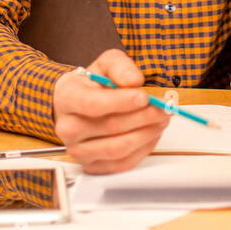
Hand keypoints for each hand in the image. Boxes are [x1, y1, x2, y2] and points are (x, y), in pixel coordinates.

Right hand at [53, 48, 169, 173]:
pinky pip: (122, 163)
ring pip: (118, 148)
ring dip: (147, 133)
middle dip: (144, 116)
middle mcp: (68, 127)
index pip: (93, 104)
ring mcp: (78, 150)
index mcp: (67, 98)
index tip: (144, 96)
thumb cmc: (92, 84)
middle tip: (163, 107)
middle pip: (110, 127)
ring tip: (160, 119)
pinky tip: (151, 133)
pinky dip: (143, 149)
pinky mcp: (92, 166)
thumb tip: (134, 81)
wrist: (77, 104)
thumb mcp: (106, 64)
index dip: (122, 102)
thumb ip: (121, 67)